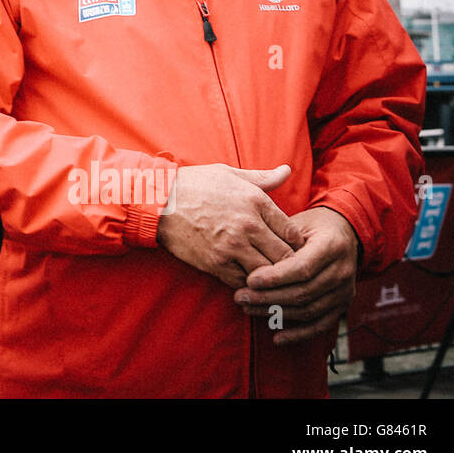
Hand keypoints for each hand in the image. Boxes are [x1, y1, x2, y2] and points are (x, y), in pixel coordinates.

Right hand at [156, 164, 304, 288]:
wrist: (157, 201)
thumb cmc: (194, 184)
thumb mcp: (229, 174)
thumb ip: (262, 177)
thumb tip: (287, 169)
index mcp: (255, 201)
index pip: (293, 233)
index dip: (296, 244)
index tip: (289, 247)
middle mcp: (248, 225)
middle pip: (285, 257)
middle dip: (288, 264)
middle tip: (285, 268)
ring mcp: (231, 246)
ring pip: (267, 273)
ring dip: (269, 277)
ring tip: (267, 276)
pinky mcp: (215, 263)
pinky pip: (243, 281)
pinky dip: (247, 283)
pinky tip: (246, 278)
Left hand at [233, 207, 359, 344]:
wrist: (343, 233)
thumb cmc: (312, 226)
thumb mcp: (297, 223)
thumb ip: (279, 238)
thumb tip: (250, 256)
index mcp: (332, 246)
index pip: (302, 268)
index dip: (275, 277)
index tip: (250, 280)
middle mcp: (342, 271)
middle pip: (304, 292)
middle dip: (269, 298)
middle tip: (240, 297)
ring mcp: (345, 291)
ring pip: (309, 310)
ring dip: (276, 314)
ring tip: (248, 308)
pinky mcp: (342, 306)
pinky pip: (321, 325)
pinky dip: (299, 334)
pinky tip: (277, 338)